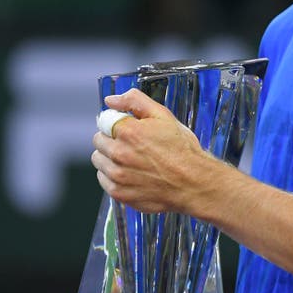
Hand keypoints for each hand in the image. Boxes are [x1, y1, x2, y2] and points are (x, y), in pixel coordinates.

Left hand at [91, 88, 212, 214]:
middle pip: (98, 140)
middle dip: (112, 139)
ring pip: (99, 160)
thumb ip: (134, 101)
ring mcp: (118, 175)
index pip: (103, 120)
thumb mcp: (163, 116)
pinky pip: (103, 179)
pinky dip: (112, 175)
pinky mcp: (119, 192)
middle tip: (132, 144)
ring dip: (110, 157)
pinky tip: (131, 173)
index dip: (117, 122)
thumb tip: (112, 100)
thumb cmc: (182, 150)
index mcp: (128, 131)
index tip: (126, 128)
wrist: (193, 183)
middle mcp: (119, 154)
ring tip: (132, 160)